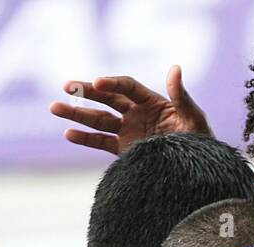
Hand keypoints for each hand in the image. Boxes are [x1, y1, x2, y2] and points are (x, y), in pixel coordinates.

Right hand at [48, 66, 211, 154]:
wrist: (195, 171)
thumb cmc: (199, 142)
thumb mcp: (193, 118)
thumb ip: (181, 95)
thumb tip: (175, 68)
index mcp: (151, 101)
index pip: (126, 87)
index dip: (111, 83)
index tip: (96, 82)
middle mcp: (136, 113)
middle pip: (106, 99)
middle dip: (85, 93)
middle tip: (65, 86)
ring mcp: (127, 131)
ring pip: (97, 119)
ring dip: (76, 114)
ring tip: (54, 108)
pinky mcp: (123, 150)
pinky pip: (100, 143)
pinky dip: (84, 139)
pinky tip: (68, 134)